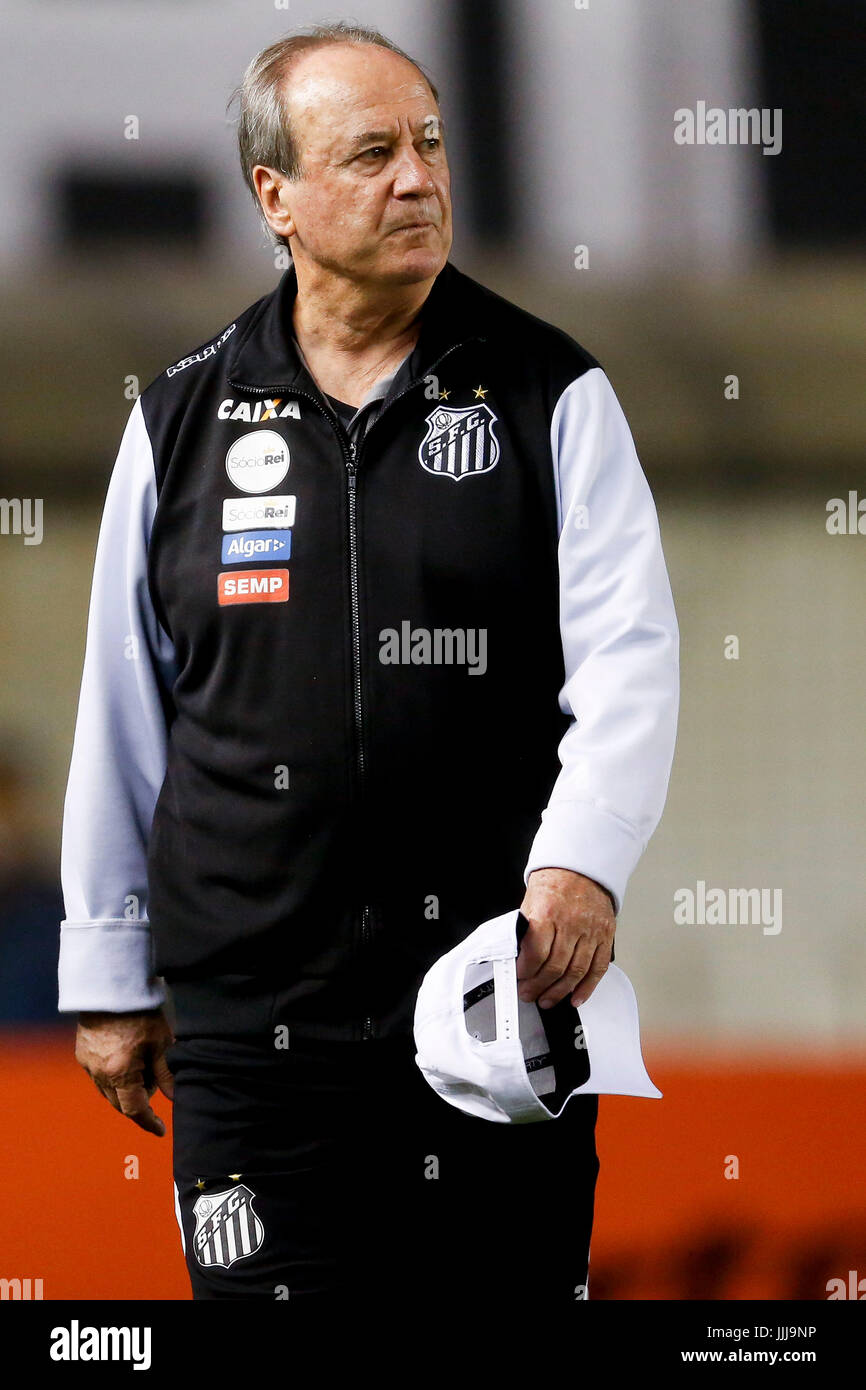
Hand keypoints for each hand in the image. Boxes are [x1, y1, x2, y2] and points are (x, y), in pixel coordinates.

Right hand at [75, 1009, 174, 1136]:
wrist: (111, 986)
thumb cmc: (141, 1012)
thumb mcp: (161, 1042)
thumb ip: (166, 1074)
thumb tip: (174, 1096)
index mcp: (121, 1073)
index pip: (135, 1110)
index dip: (149, 1122)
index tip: (160, 1129)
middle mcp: (100, 1073)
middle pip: (120, 1104)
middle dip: (139, 1102)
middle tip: (155, 1082)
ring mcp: (88, 1064)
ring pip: (107, 1092)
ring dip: (125, 1090)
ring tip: (142, 1067)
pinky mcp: (81, 1054)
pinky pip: (98, 1077)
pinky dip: (113, 1077)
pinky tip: (126, 1059)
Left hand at [517, 867, 615, 1009]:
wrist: (581, 867)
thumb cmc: (554, 883)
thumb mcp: (531, 902)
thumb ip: (527, 931)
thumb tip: (518, 959)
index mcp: (548, 913)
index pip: (536, 952)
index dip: (526, 971)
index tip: (519, 978)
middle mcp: (571, 923)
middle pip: (555, 966)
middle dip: (539, 986)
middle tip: (530, 994)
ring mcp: (591, 931)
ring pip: (576, 971)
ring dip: (560, 991)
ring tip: (548, 1000)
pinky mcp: (606, 936)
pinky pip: (598, 968)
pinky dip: (587, 987)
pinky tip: (576, 997)